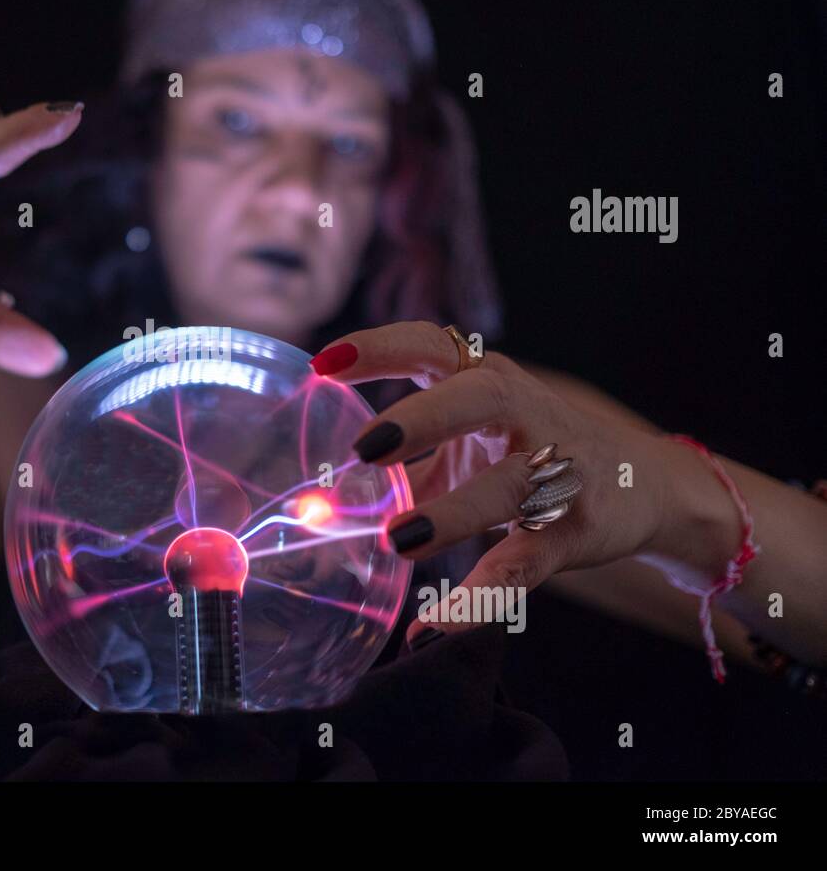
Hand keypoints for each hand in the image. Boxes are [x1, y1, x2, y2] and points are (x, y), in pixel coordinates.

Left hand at [311, 321, 735, 639]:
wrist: (646, 487)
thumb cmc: (533, 451)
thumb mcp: (470, 439)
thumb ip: (407, 459)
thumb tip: (324, 499)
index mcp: (487, 380)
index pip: (433, 346)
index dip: (382, 349)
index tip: (325, 363)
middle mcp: (525, 414)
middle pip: (480, 397)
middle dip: (424, 417)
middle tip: (366, 446)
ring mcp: (556, 470)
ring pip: (508, 485)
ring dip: (453, 511)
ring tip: (399, 540)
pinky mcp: (574, 530)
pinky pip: (524, 564)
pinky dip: (480, 597)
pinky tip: (438, 623)